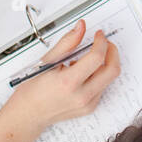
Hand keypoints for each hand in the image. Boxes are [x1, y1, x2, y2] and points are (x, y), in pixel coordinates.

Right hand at [5, 21, 120, 131]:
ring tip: (87, 59)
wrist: (29, 114)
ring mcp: (87, 104)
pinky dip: (98, 75)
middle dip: (112, 51)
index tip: (99, 35)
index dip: (101, 42)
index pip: (97, 58)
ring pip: (110, 78)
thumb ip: (67, 42)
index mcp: (69, 82)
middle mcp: (81, 96)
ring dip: (105, 63)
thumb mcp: (48, 61)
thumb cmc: (33, 90)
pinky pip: (103, 87)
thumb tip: (81, 27)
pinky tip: (83, 73)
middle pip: (112, 70)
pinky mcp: (90, 108)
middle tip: (104, 43)